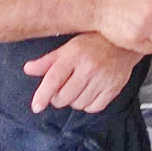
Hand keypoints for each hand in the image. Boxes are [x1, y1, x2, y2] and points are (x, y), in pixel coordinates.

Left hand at [23, 33, 144, 113]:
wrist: (123, 43)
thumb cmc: (94, 43)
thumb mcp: (68, 47)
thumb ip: (47, 61)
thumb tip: (28, 69)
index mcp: (74, 55)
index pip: (54, 80)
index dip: (43, 95)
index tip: (36, 106)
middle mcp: (89, 68)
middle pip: (64, 96)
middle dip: (58, 98)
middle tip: (61, 89)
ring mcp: (103, 79)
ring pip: (78, 104)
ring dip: (73, 101)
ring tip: (77, 88)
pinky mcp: (113, 88)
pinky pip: (94, 107)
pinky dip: (88, 105)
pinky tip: (88, 93)